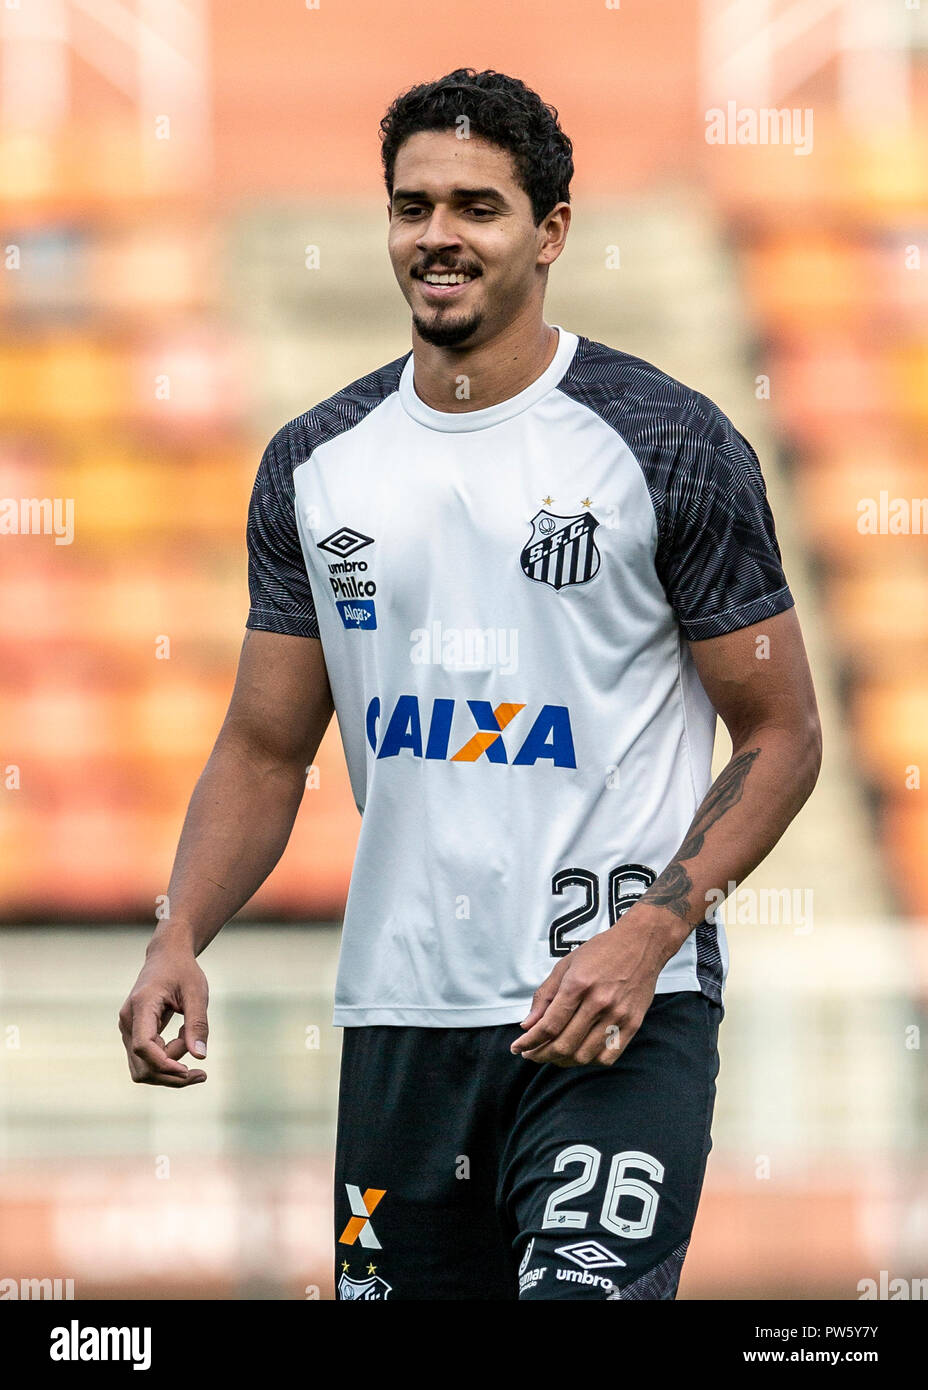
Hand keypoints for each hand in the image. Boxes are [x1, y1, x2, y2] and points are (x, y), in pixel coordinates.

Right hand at [118, 939, 209, 1086]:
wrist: (166, 956)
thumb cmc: (183, 971)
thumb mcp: (197, 992)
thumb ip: (197, 1024)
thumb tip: (199, 1057)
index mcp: (141, 1005)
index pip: (143, 1046)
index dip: (164, 1064)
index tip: (188, 1070)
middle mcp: (128, 1020)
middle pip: (142, 1066)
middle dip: (171, 1074)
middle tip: (201, 1070)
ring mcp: (128, 1029)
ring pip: (142, 1069)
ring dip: (169, 1071)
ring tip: (193, 1046)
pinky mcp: (133, 1034)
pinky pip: (146, 1061)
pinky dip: (166, 1062)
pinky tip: (184, 1041)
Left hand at [510, 911, 672, 1067]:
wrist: (642, 943)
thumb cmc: (602, 951)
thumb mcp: (566, 965)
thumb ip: (545, 996)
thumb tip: (528, 1025)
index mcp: (578, 984)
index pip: (548, 1025)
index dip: (529, 1042)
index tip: (518, 1048)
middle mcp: (598, 1002)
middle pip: (564, 1045)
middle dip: (541, 1055)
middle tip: (532, 1054)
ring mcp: (617, 1015)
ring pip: (584, 1055)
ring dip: (563, 1061)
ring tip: (553, 1054)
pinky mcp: (632, 1024)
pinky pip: (607, 1056)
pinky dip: (589, 1061)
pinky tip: (579, 1052)